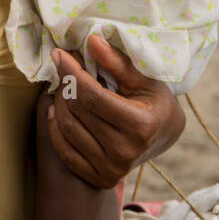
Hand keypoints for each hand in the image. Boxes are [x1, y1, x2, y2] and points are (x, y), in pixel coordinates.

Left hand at [47, 35, 184, 189]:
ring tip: (63, 86)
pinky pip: (65, 152)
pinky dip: (55, 127)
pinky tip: (57, 109)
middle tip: (63, 67)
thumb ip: (116, 61)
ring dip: (59, 102)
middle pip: (78, 111)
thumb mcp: (142, 77)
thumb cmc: (153, 99)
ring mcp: (112, 169)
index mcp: (141, 125)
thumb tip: (91, 40)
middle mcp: (126, 152)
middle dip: (65, 84)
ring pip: (68, 129)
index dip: (72, 73)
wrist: (163, 134)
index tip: (59, 54)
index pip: (93, 96)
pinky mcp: (101, 178)